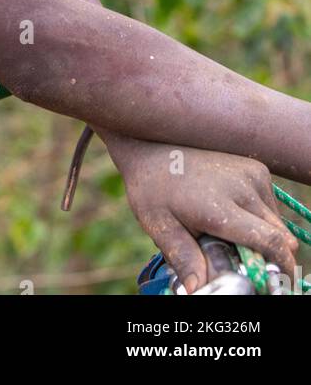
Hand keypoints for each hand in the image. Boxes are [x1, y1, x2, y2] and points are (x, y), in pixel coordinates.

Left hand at [113, 141, 298, 292]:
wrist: (152, 142)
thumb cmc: (153, 187)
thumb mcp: (159, 225)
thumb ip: (183, 257)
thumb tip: (197, 289)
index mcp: (220, 206)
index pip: (270, 240)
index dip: (281, 264)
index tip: (278, 279)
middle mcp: (242, 187)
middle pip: (277, 234)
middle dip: (269, 253)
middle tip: (240, 256)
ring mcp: (251, 173)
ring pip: (275, 220)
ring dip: (262, 232)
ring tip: (226, 227)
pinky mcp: (255, 167)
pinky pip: (269, 203)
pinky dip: (259, 215)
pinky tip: (231, 209)